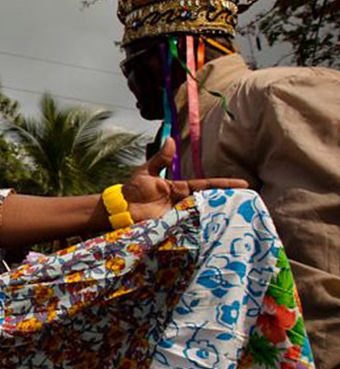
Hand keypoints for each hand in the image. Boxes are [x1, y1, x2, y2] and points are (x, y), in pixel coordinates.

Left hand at [122, 138, 247, 221]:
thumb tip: (170, 140)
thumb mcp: (146, 171)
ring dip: (218, 215)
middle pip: (209, 200)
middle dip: (228, 201)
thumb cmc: (132, 190)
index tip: (243, 184)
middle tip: (249, 201)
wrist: (120, 209)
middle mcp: (183, 202)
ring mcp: (178, 214)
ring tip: (240, 215)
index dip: (224, 185)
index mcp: (180, 188)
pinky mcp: (172, 226)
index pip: (206, 185)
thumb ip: (160, 158)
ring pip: (203, 214)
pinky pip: (190, 226)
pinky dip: (202, 227)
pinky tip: (216, 229)